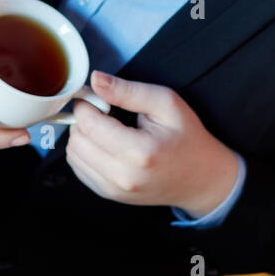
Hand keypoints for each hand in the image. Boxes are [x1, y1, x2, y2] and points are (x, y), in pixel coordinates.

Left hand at [64, 71, 238, 216]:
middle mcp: (122, 177)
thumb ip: (128, 91)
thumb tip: (96, 80)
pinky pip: (79, 169)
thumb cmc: (187, 137)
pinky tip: (106, 144)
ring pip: (73, 155)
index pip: (88, 124)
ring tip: (107, 128)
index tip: (97, 97)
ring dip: (83, 136)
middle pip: (76, 140)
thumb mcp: (166, 103)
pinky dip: (86, 152)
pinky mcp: (109, 195)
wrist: (201, 178)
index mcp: (138, 152)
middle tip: (104, 111)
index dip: (86, 104)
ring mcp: (114, 191)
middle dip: (83, 119)